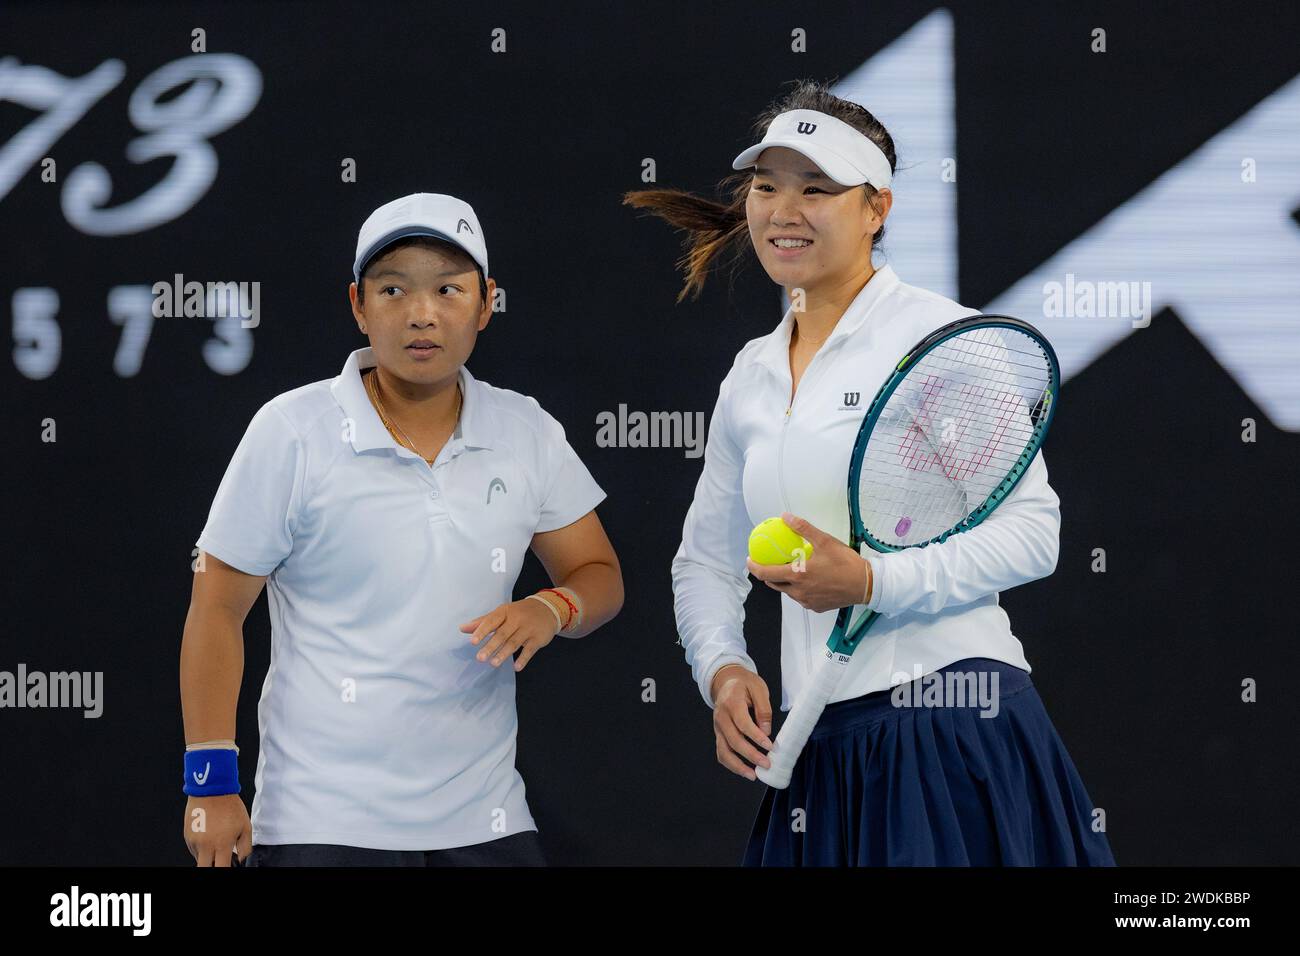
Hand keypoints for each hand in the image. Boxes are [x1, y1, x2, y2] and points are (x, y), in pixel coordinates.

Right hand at [183, 793, 251, 866]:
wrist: (211, 790)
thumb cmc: (229, 806)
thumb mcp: (245, 826)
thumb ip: (245, 846)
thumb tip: (241, 860)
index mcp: (222, 844)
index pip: (221, 869)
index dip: (225, 869)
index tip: (228, 865)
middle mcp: (206, 845)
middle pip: (205, 868)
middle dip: (212, 866)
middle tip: (219, 860)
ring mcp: (194, 841)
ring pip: (198, 860)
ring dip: (207, 857)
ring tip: (215, 842)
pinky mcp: (186, 836)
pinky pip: (193, 850)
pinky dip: (200, 849)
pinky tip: (208, 837)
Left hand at [460, 599, 559, 671]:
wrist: (548, 608)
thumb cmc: (519, 612)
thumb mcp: (502, 613)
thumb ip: (483, 621)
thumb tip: (462, 628)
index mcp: (505, 611)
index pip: (492, 621)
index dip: (482, 631)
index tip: (473, 642)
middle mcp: (517, 619)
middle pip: (502, 634)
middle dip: (491, 646)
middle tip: (480, 658)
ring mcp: (528, 629)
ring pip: (514, 642)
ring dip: (504, 653)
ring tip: (493, 663)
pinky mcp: (538, 638)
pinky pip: (530, 650)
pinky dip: (523, 659)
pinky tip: (516, 667)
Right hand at [710, 664, 773, 780]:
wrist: (725, 681)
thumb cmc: (744, 684)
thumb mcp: (758, 688)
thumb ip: (763, 709)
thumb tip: (766, 731)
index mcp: (731, 703)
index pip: (743, 724)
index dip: (756, 737)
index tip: (770, 746)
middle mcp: (721, 717)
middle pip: (733, 740)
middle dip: (750, 754)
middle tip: (766, 764)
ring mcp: (718, 727)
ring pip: (724, 750)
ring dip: (738, 765)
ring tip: (753, 775)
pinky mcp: (719, 734)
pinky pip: (721, 752)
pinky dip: (731, 764)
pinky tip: (744, 771)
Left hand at [745, 511, 870, 612]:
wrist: (865, 584)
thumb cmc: (846, 564)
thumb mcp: (824, 541)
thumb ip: (803, 528)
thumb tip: (786, 517)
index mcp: (798, 576)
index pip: (766, 574)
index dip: (754, 567)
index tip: (750, 560)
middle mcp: (799, 592)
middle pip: (774, 585)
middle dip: (767, 575)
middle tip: (768, 563)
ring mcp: (807, 602)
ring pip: (788, 592)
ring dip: (784, 582)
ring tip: (789, 569)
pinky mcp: (816, 607)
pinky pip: (801, 598)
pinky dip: (799, 589)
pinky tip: (807, 580)